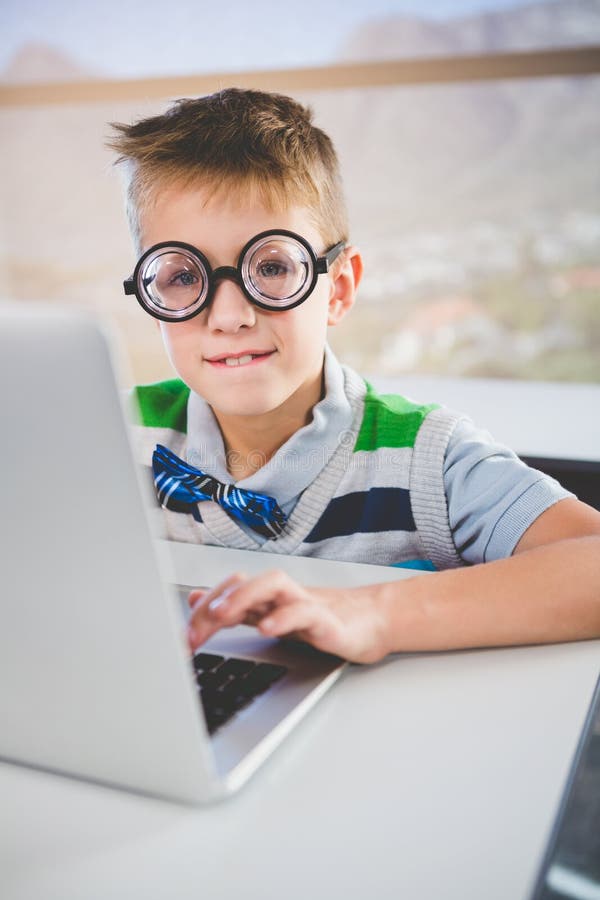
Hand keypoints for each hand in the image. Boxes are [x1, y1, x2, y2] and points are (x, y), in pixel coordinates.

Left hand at [186, 570, 391, 663]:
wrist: (371, 623)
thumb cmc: (321, 621)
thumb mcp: (270, 616)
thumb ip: (235, 609)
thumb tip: (196, 599)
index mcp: (265, 597)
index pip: (226, 591)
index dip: (201, 610)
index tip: (182, 637)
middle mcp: (281, 595)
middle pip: (243, 583)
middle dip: (214, 604)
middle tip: (192, 632)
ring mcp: (304, 603)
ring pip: (272, 584)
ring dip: (243, 597)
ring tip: (221, 614)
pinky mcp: (327, 620)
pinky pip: (305, 612)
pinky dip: (285, 617)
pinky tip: (269, 628)